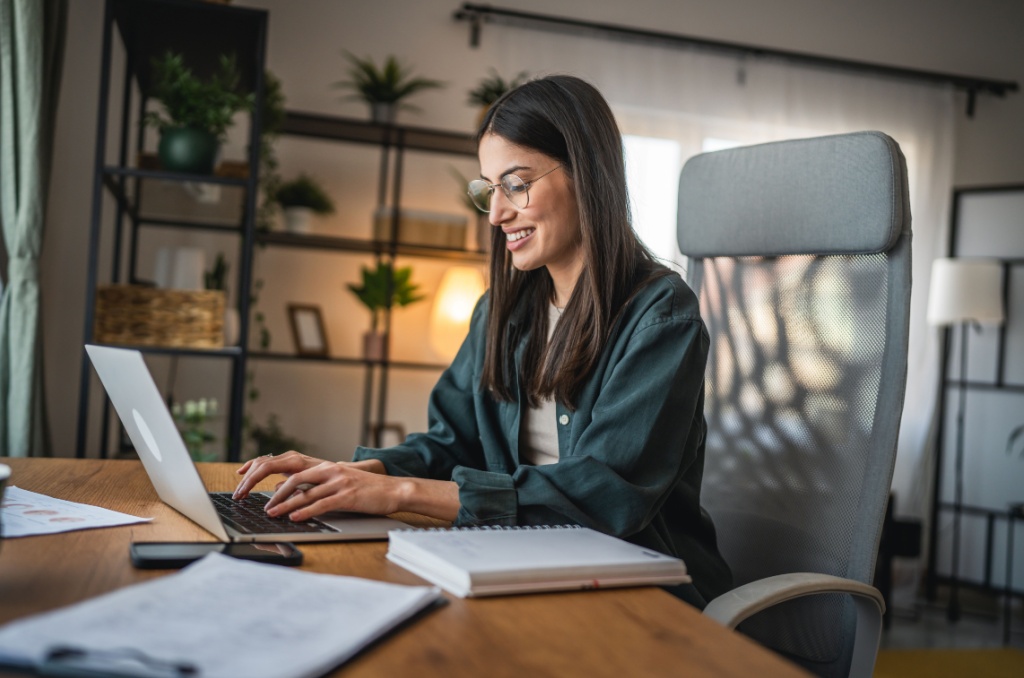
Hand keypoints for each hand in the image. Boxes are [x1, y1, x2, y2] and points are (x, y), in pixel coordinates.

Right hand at [233, 450, 323, 499]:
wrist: (342, 474)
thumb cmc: (330, 483)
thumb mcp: (315, 489)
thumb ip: (297, 490)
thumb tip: (277, 493)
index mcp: (296, 462)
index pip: (266, 467)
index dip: (252, 481)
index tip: (243, 494)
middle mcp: (291, 457)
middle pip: (261, 465)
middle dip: (247, 481)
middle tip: (237, 497)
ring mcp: (289, 458)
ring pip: (261, 462)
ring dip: (248, 477)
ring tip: (239, 491)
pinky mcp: (288, 462)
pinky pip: (266, 462)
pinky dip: (253, 467)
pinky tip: (242, 472)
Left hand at [263, 462, 403, 520]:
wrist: (394, 490)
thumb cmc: (369, 490)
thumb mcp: (342, 482)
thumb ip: (321, 486)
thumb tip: (296, 494)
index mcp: (329, 468)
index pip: (296, 474)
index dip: (278, 483)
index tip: (267, 495)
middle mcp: (332, 472)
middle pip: (296, 481)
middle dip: (278, 495)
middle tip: (266, 507)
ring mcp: (340, 484)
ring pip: (307, 494)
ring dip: (287, 505)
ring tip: (273, 514)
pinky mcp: (347, 497)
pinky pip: (322, 504)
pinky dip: (306, 512)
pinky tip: (295, 517)